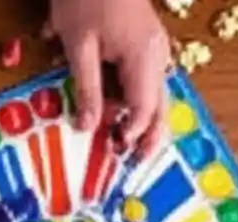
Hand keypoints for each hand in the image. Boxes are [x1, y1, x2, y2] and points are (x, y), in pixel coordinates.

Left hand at [48, 0, 170, 156]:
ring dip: (144, 119)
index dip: (131, 131)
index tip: (115, 151)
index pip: (144, 106)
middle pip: (160, 103)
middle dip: (150, 134)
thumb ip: (86, 88)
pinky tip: (123, 114)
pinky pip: (146, 79)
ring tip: (132, 145)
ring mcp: (153, 47)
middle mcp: (156, 54)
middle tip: (137, 162)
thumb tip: (88, 127)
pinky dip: (138, 100)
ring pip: (155, 92)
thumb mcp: (77, 45)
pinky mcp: (144, 42)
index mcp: (143, 56)